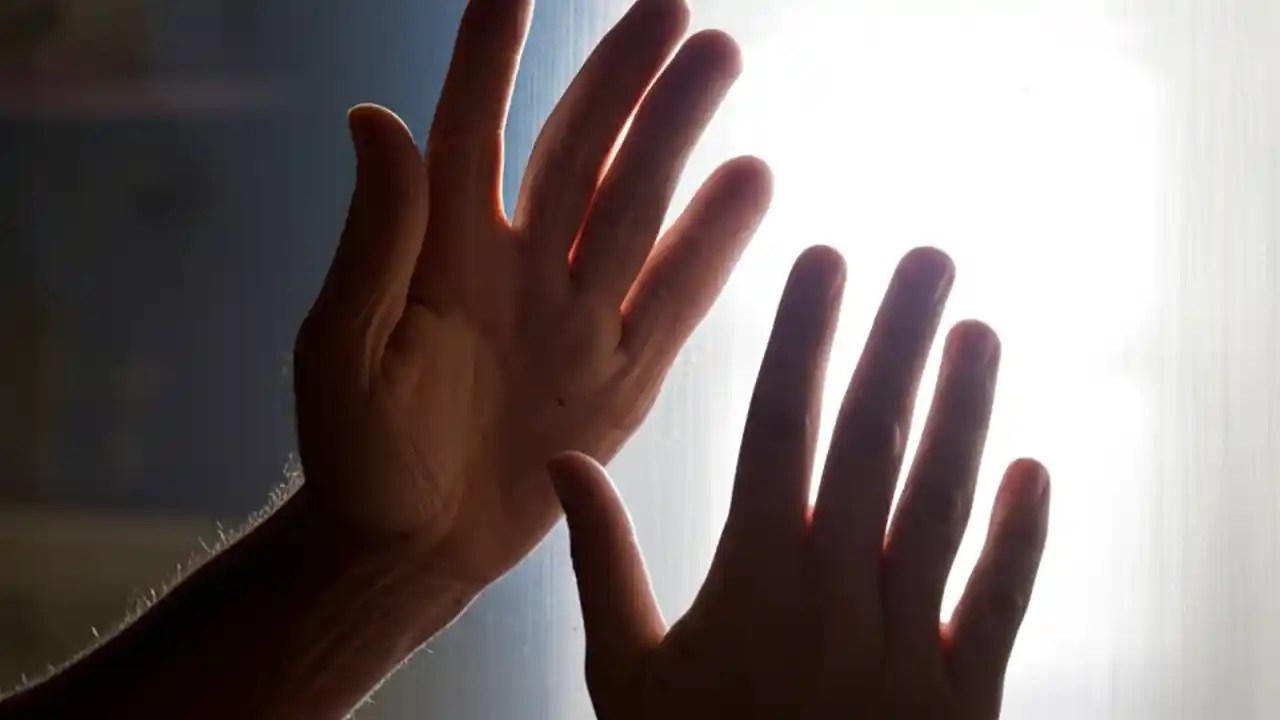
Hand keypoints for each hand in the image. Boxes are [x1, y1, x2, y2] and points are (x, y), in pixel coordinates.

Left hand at [293, 0, 769, 584]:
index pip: (473, 124)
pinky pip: (675, 297)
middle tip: (676, 12)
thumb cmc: (356, 449)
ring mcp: (576, 313)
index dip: (493, 52)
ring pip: (637, 205)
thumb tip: (376, 117)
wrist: (410, 544)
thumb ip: (372, 239)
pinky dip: (713, 242)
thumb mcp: (340, 347)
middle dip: (625, 80)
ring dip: (679, 136)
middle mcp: (518, 264)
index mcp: (442, 247)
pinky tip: (752, 180)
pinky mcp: (622, 371)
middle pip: (582, 152)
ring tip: (721, 59)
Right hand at [550, 246, 1050, 717]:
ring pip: (943, 506)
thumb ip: (602, 562)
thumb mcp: (624, 675)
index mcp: (752, 579)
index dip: (804, 336)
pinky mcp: (962, 700)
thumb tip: (563, 463)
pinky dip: (1023, 538)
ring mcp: (905, 647)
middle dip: (901, 342)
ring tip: (980, 332)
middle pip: (872, 444)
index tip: (824, 261)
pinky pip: (999, 605)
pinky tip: (1034, 469)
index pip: (780, 427)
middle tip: (929, 259)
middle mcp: (835, 595)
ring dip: (967, 412)